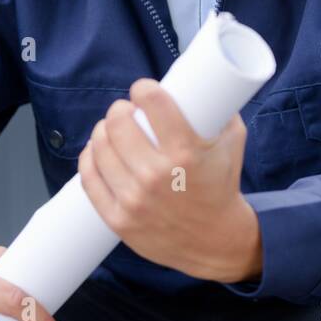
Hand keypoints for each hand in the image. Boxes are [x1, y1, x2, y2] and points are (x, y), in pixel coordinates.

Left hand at [78, 78, 260, 281]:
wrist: (217, 242)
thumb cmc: (223, 187)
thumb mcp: (232, 142)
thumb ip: (223, 110)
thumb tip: (208, 79)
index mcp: (185, 153)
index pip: (153, 103)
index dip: (143, 90)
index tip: (143, 91)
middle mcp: (156, 176)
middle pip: (118, 124)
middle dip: (119, 110)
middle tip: (125, 111)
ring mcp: (135, 200)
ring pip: (100, 148)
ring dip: (102, 131)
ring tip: (110, 129)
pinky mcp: (119, 220)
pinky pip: (89, 180)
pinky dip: (89, 159)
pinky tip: (94, 151)